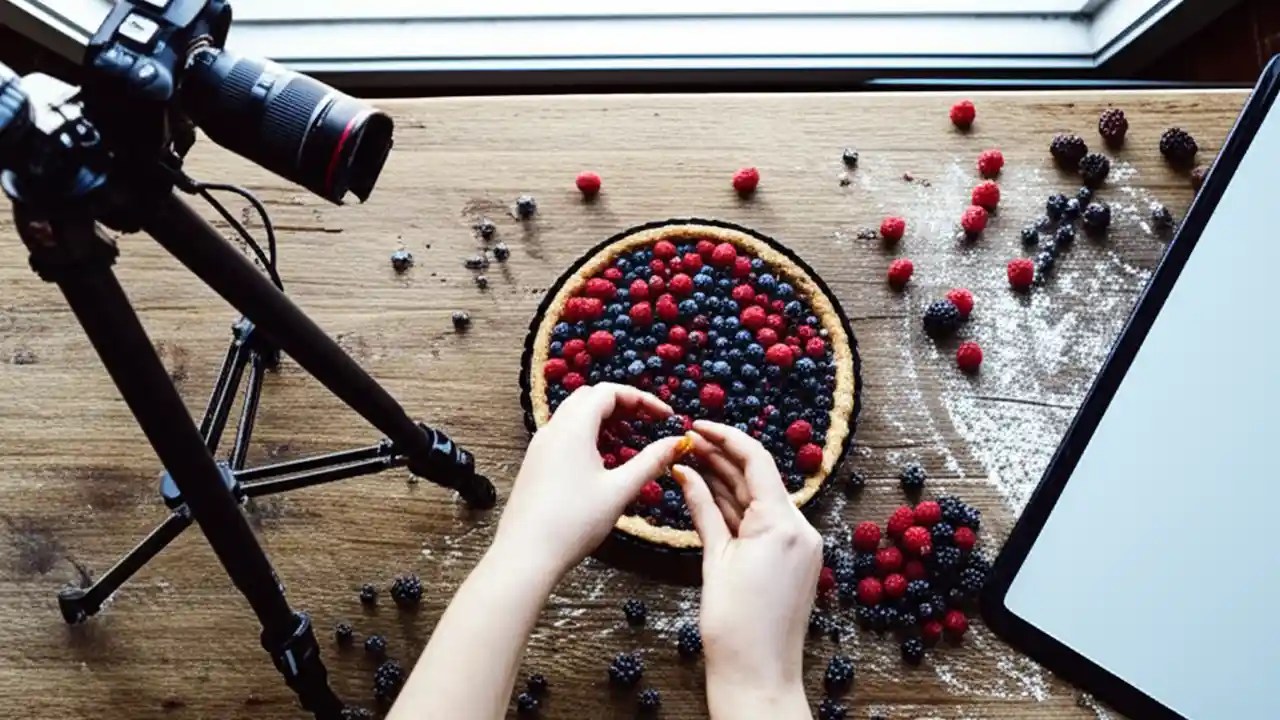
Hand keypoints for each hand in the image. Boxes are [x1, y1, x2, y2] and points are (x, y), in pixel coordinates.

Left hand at [493, 383, 688, 576]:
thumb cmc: (574, 521)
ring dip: (603, 418)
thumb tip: (677, 442)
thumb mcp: (620, 490)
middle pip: (590, 397)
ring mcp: (540, 446)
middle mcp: (553, 429)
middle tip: (647, 421)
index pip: (609, 391)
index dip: (641, 398)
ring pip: (574, 415)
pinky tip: (602, 460)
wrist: (525, 553)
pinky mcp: (535, 464)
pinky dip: (587, 434)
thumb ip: (651, 462)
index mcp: (574, 427)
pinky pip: (563, 434)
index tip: (664, 415)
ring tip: (628, 438)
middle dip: (622, 403)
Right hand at [676, 421, 820, 718]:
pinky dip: (735, 509)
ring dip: (726, 480)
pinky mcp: (791, 560)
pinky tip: (707, 493)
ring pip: (757, 499)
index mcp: (784, 523)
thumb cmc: (734, 626)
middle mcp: (800, 529)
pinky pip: (761, 523)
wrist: (757, 676)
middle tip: (684, 440)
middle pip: (757, 477)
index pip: (756, 459)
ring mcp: (798, 545)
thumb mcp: (715, 558)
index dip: (725, 436)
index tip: (696, 424)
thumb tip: (686, 471)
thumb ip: (703, 509)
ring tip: (688, 459)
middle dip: (720, 456)